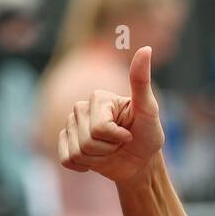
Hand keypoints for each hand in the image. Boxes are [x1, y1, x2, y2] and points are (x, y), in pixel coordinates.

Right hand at [57, 45, 164, 185]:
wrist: (140, 162)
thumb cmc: (147, 135)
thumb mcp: (149, 110)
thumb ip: (141, 81)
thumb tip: (145, 49)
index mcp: (98, 98)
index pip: (99, 127)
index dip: (117, 137)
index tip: (130, 134)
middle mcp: (81, 108)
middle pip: (87, 140)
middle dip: (108, 149)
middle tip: (120, 144)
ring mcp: (71, 125)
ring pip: (77, 152)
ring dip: (98, 158)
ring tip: (110, 151)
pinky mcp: (65, 143)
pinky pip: (66, 159)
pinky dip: (84, 166)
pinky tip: (95, 160)